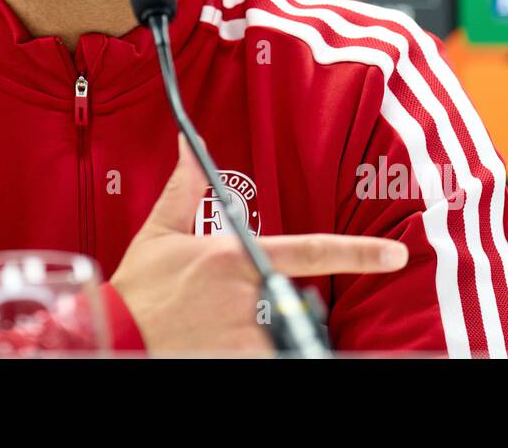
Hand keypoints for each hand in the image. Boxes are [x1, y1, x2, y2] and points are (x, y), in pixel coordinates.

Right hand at [110, 134, 408, 353]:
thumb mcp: (159, 234)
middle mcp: (245, 295)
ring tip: (217, 337)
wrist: (112, 335)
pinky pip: (267, 360)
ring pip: (279, 337)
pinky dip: (254, 356)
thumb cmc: (137, 290)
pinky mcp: (237, 363)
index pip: (310, 251)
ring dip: (261, 339)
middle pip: (290, 304)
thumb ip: (185, 189)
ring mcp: (244, 335)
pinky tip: (220, 350)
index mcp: (232, 256)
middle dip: (271, 312)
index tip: (395, 255)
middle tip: (228, 319)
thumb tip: (192, 144)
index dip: (359, 252)